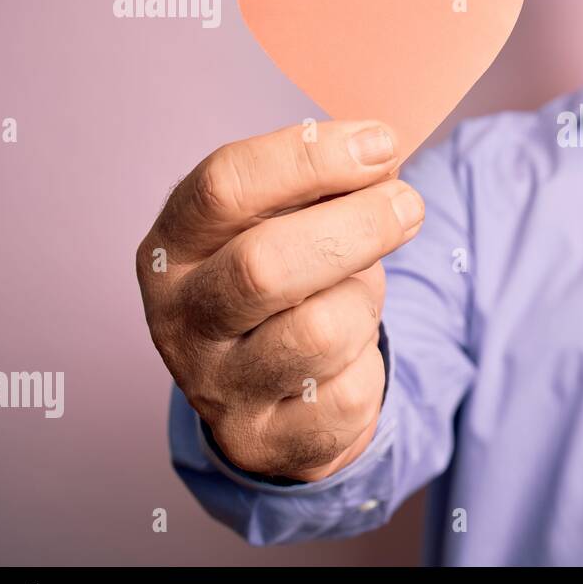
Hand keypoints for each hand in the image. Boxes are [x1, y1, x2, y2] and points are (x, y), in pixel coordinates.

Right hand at [136, 120, 424, 481]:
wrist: (270, 398)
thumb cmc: (283, 286)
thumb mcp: (284, 225)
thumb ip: (321, 187)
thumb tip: (378, 154)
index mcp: (174, 248)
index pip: (226, 186)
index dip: (311, 157)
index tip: (381, 143)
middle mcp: (180, 319)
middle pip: (266, 265)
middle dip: (358, 226)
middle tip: (409, 205)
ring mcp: (217, 387)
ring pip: (321, 331)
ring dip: (364, 300)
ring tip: (358, 294)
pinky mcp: (264, 440)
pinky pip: (347, 390)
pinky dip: (369, 360)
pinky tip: (350, 354)